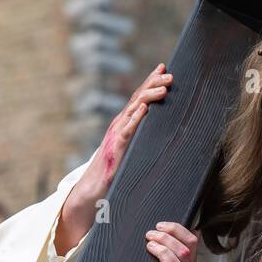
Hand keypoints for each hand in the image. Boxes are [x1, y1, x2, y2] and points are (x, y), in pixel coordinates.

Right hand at [55, 64, 173, 253]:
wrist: (91, 193)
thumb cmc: (112, 175)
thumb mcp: (130, 154)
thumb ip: (141, 142)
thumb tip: (161, 139)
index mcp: (124, 126)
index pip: (139, 99)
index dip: (151, 83)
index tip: (164, 69)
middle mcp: (120, 126)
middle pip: (138, 98)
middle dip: (154, 83)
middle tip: (170, 73)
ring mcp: (117, 136)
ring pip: (135, 110)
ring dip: (150, 96)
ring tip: (164, 86)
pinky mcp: (116, 149)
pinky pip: (128, 131)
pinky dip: (136, 118)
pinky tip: (145, 108)